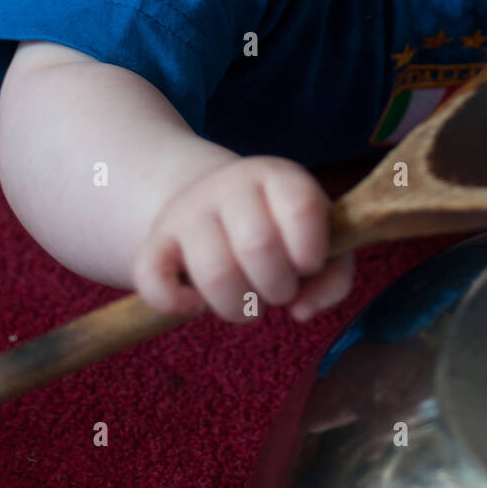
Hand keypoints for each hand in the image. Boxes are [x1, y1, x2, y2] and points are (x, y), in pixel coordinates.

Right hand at [132, 155, 353, 323]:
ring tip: (246, 302)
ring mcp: (188, 211)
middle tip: (277, 290)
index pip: (301, 207)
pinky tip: (195, 302)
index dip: (311, 251)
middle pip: (258, 246)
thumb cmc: (279, 233)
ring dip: (239, 308)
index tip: (308, 264)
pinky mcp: (153, 242)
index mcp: (278, 177)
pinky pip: (154, 281)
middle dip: (277, 288)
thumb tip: (301, 310)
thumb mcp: (319, 241)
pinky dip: (178, 305)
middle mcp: (231, 185)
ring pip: (214, 275)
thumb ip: (334, 277)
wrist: (213, 204)